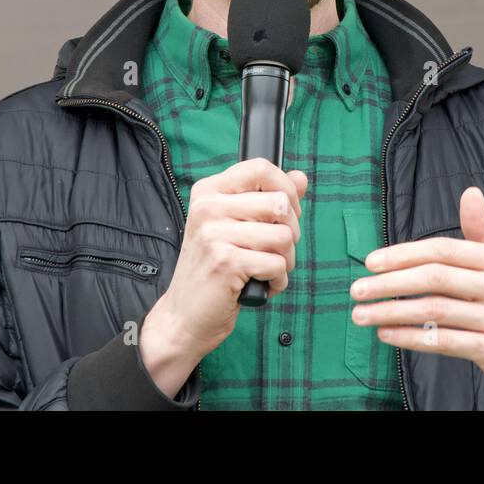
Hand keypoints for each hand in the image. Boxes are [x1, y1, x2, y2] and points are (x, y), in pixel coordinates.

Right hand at [140, 158, 307, 396]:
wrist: (183, 316)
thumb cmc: (213, 269)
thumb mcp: (236, 226)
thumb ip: (269, 198)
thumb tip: (301, 177)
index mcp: (209, 191)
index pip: (260, 168)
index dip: (285, 189)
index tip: (285, 213)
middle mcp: (207, 207)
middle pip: (279, 203)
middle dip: (291, 232)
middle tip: (273, 250)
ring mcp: (214, 234)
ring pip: (284, 236)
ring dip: (285, 260)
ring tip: (264, 270)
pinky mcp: (225, 262)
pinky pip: (278, 264)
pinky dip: (278, 281)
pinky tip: (259, 286)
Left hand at [348, 185, 483, 409]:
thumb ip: (481, 234)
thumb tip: (469, 192)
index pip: (443, 249)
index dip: (403, 254)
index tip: (371, 262)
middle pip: (435, 277)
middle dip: (389, 282)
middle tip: (357, 289)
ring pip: (434, 310)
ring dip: (391, 312)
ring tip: (362, 314)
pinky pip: (443, 341)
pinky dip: (410, 337)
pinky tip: (388, 334)